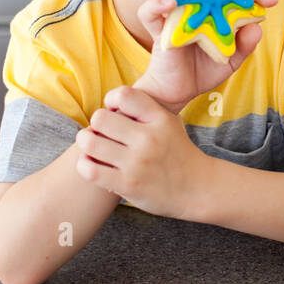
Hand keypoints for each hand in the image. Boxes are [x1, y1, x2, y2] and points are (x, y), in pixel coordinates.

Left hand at [74, 86, 207, 216]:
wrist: (199, 188)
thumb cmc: (177, 152)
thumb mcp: (170, 123)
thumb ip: (145, 109)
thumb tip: (112, 98)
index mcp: (160, 119)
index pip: (124, 95)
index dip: (112, 100)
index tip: (114, 112)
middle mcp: (149, 139)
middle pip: (100, 118)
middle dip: (95, 124)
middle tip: (100, 132)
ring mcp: (138, 163)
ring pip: (90, 143)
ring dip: (85, 143)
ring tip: (92, 147)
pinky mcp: (128, 185)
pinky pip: (89, 169)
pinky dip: (84, 164)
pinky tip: (93, 164)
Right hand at [135, 0, 276, 112]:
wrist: (180, 92)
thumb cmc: (204, 68)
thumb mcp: (231, 56)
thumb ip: (244, 43)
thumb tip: (256, 27)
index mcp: (208, 2)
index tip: (270, 2)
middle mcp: (188, 0)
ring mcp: (169, 12)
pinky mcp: (155, 28)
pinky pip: (149, 11)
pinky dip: (156, 4)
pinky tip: (169, 2)